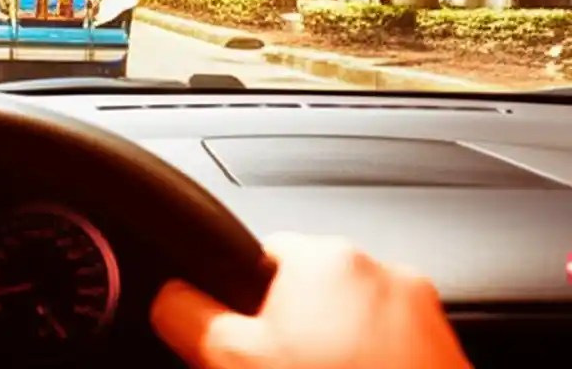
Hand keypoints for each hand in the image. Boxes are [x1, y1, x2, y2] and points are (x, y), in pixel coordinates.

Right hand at [150, 233, 470, 368]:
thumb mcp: (230, 360)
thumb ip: (186, 314)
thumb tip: (166, 296)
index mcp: (324, 255)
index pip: (258, 257)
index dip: (240, 305)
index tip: (246, 346)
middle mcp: (381, 269)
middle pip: (307, 292)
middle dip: (291, 329)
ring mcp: (423, 312)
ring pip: (351, 321)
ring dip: (333, 348)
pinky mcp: (448, 350)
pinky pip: (391, 347)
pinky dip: (371, 365)